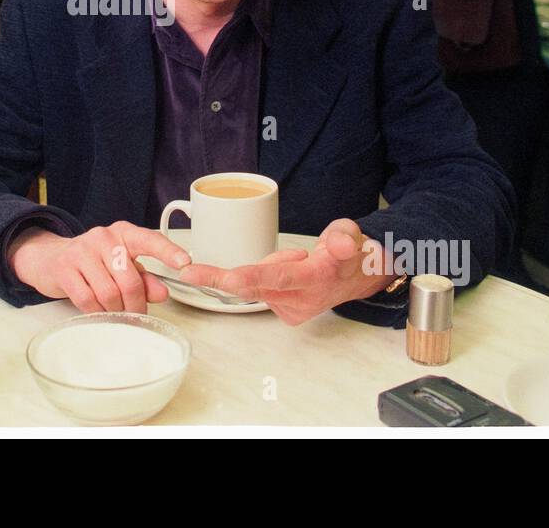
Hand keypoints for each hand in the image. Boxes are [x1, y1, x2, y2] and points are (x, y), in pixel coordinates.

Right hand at [8, 221, 191, 312]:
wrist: (51, 258)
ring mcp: (82, 251)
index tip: (185, 263)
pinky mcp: (65, 268)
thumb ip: (146, 279)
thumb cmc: (95, 263)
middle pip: (129, 279)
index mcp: (124, 233)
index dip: (168, 252)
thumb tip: (163, 293)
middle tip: (136, 316)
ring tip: (115, 312)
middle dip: (135, 304)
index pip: (150, 239)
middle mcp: (104, 237)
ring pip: (109, 293)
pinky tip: (98, 311)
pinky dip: (97, 312)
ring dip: (115, 311)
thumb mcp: (122, 266)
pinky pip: (88, 300)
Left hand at [177, 219, 394, 325]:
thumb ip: (345, 238)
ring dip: (262, 267)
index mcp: (318, 277)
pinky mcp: (284, 312)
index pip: (280, 278)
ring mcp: (291, 309)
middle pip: (256, 287)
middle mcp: (302, 299)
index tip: (230, 280)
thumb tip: (339, 245)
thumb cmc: (352, 255)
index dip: (253, 278)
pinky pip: (262, 288)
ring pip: (258, 283)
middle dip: (221, 279)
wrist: (358, 280)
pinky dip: (266, 276)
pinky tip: (290, 270)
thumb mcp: (354, 237)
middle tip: (190, 272)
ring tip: (296, 257)